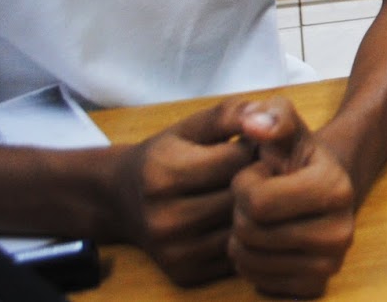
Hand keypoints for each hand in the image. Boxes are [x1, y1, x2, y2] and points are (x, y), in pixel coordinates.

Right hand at [113, 100, 258, 286]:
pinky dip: (242, 233)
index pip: (238, 159)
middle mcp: (164, 218)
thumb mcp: (192, 125)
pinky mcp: (185, 273)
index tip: (249, 145)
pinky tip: (236, 216)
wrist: (121, 200)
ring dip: (253, 207)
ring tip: (247, 190)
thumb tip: (265, 120)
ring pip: (242, 225)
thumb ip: (231, 113)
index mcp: (163, 174)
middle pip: (241, 194)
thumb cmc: (167, 154)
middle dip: (257, 177)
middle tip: (256, 167)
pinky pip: (235, 253)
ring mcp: (174, 251)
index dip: (253, 146)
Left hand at [229, 97, 356, 298]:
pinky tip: (264, 240)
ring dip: (241, 237)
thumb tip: (253, 125)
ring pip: (248, 261)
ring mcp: (329, 266)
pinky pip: (256, 282)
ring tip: (260, 218)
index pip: (257, 202)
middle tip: (257, 198)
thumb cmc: (295, 155)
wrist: (321, 188)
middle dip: (240, 211)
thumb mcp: (285, 125)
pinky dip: (250, 262)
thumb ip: (270, 115)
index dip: (244, 184)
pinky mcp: (314, 288)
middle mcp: (340, 234)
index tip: (258, 173)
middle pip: (250, 233)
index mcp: (336, 189)